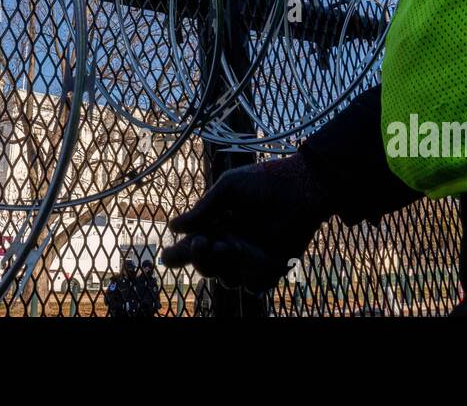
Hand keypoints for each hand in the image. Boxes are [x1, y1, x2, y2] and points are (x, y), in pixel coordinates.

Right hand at [161, 154, 333, 292]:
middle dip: (199, 259)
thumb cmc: (264, 181)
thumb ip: (203, 210)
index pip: (191, 248)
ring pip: (227, 280)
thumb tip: (173, 226)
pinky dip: (250, 274)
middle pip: (205, 268)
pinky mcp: (272, 269)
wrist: (300, 187)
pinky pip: (254, 285)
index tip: (167, 256)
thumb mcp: (228, 189)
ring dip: (223, 266)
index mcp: (217, 228)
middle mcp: (231, 247)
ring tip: (228, 244)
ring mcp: (252, 260)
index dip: (177, 255)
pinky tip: (251, 254)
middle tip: (202, 243)